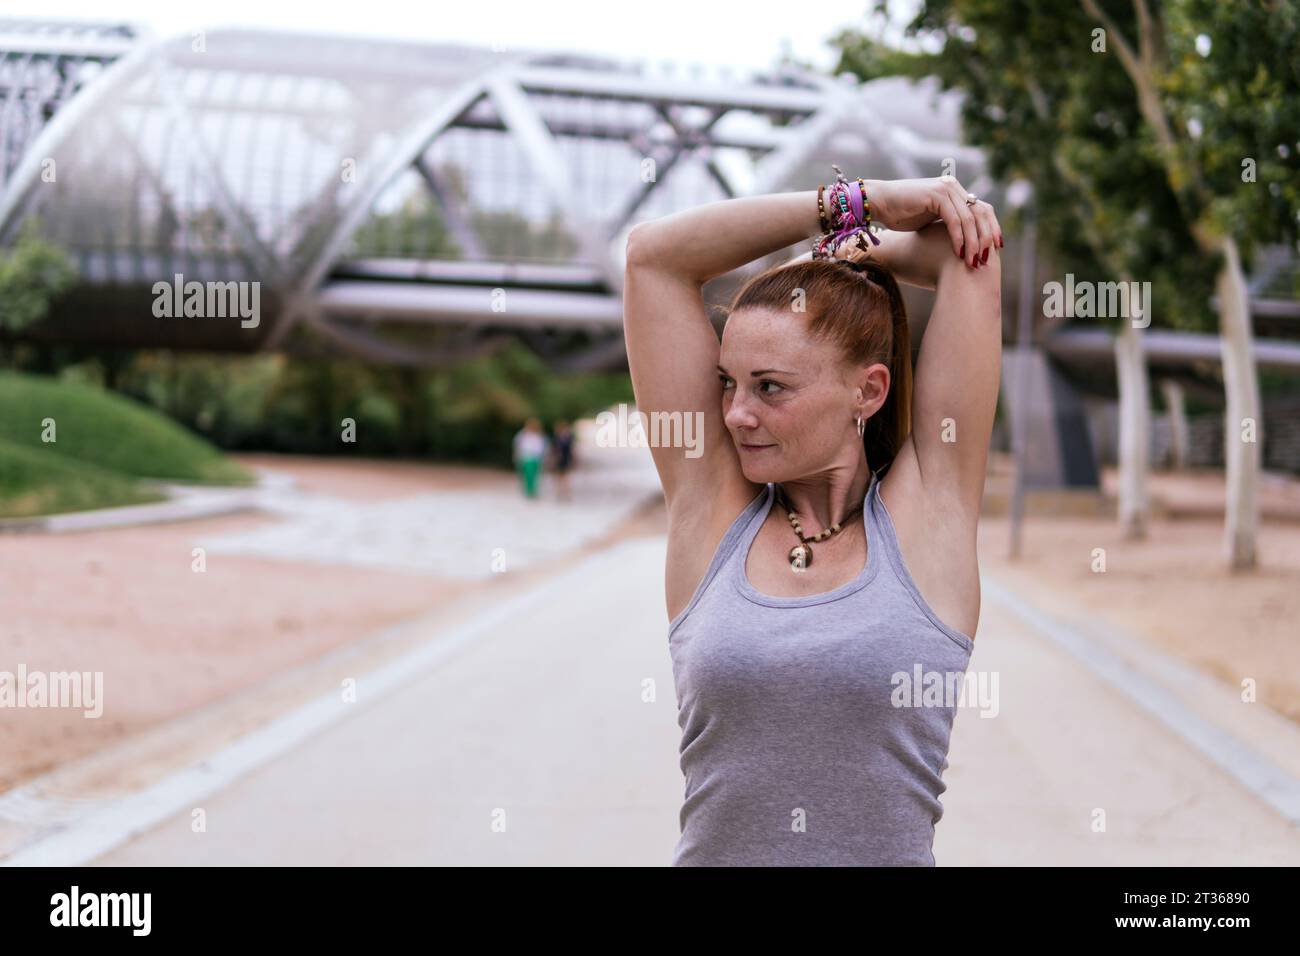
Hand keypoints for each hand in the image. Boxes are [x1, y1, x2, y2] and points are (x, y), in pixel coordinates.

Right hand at [863, 176, 1002, 268]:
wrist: (878, 203)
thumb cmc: (900, 215)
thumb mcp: (930, 221)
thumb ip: (948, 225)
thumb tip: (965, 244)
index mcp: (955, 191)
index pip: (983, 209)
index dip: (993, 228)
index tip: (996, 249)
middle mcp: (954, 187)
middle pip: (982, 213)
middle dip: (987, 238)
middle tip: (987, 259)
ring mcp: (946, 188)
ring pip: (970, 218)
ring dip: (973, 242)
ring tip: (973, 261)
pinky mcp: (937, 195)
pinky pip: (954, 219)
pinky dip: (959, 238)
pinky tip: (959, 253)